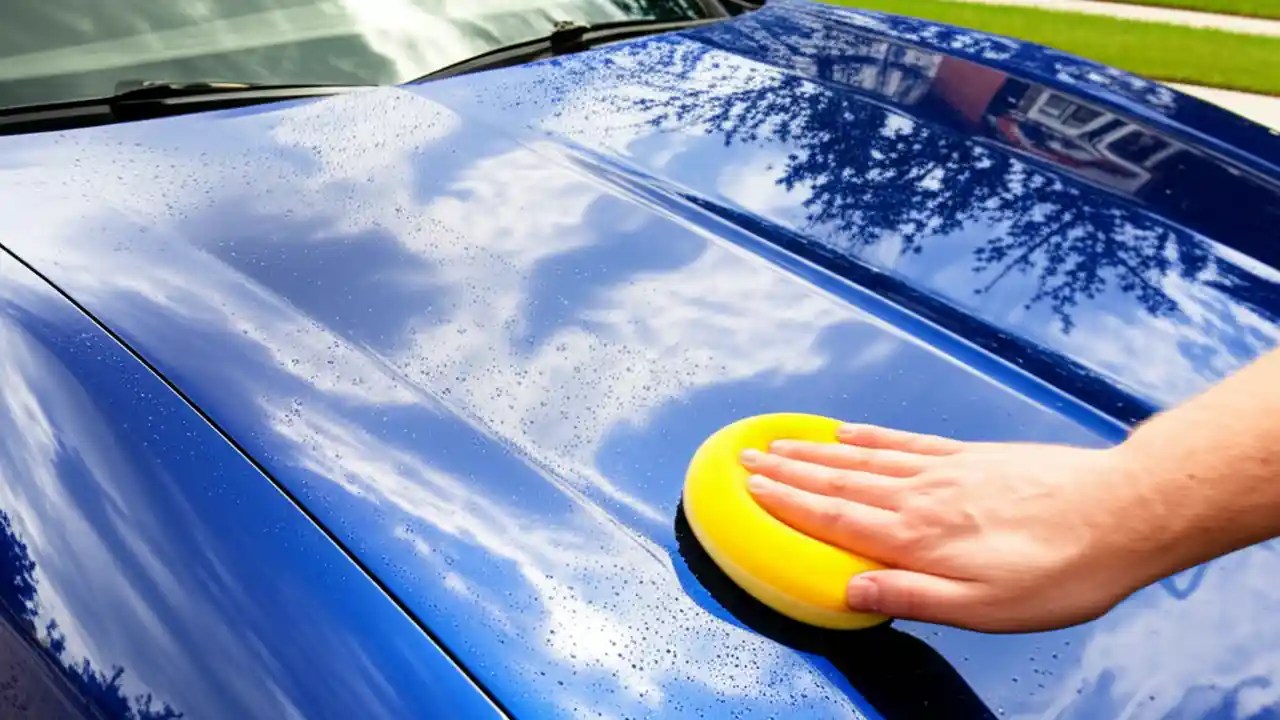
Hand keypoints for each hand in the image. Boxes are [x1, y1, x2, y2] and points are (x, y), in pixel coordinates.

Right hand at [741, 424, 1167, 631]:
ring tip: (779, 441)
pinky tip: (848, 430)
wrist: (1122, 512)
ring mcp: (944, 469)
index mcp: (918, 538)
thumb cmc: (1059, 571)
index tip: (750, 488)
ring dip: (816, 450)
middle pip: (839, 481)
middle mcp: (920, 496)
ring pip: (864, 457)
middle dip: (788, 471)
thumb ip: (912, 597)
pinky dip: (870, 435)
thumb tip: (849, 592)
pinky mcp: (970, 456)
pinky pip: (906, 440)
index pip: (836, 518)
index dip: (788, 503)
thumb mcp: (986, 608)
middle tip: (746, 458)